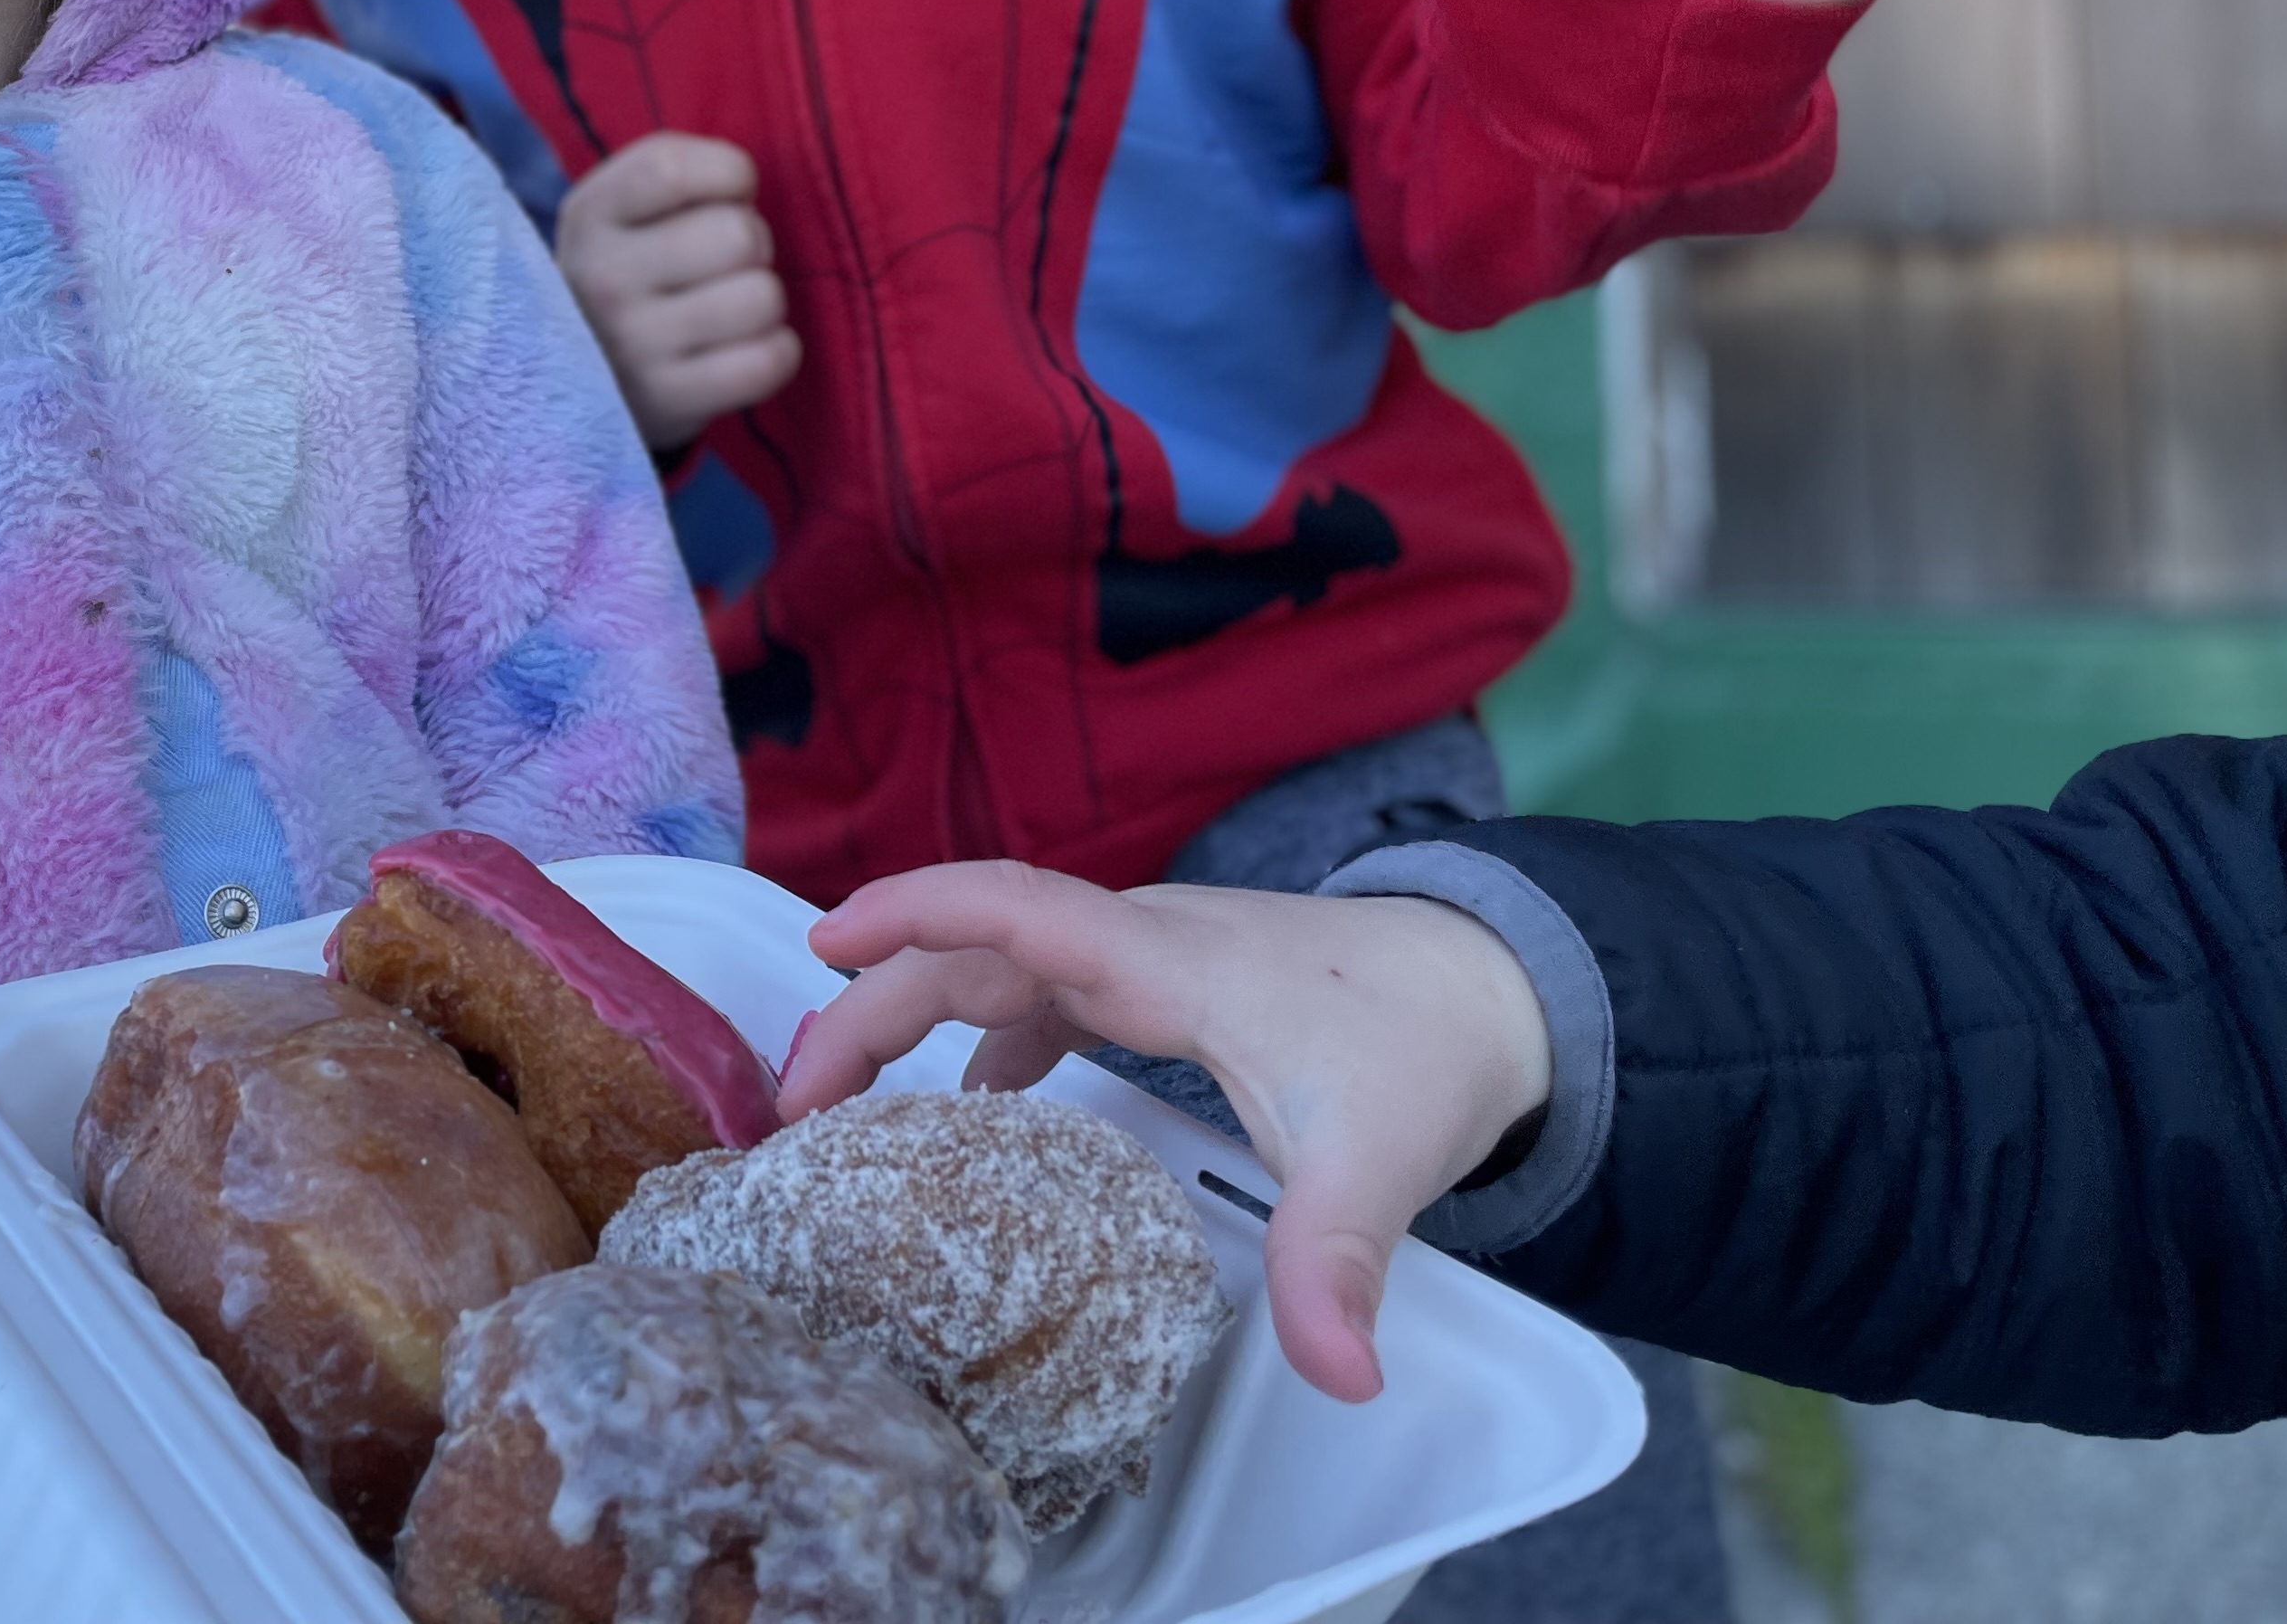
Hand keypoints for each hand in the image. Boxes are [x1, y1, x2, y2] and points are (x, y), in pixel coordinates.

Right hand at [554, 133, 799, 451]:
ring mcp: (631, 346)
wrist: (583, 374)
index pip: (672, 169)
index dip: (729, 174)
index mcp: (591, 215)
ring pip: (762, 297)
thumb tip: (745, 184)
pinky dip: (775, 352)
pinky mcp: (667, 401)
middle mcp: (602, 278)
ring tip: (728, 309)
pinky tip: (743, 350)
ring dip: (763, 301)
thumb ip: (680, 172)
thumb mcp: (624, 208)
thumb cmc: (632, 268)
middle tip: (723, 265)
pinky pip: (769, 360)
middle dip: (752, 243)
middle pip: (738, 234)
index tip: (723, 196)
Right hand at [778, 862, 1552, 1404]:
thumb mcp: (1378, 1163)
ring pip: (992, 968)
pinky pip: (1034, 993)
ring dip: (907, 1019)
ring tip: (835, 1108)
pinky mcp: (1155, 986)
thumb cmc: (1424, 1048)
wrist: (1492, 987)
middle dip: (869, 1008)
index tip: (824, 944)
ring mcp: (1141, 960)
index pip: (1012, 911)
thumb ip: (1339, 1266)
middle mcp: (1135, 943)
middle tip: (794, 1103)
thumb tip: (1340, 1375)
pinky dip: (977, 1039)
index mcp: (1163, 962)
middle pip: (970, 949)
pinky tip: (970, 1111)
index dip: (912, 915)